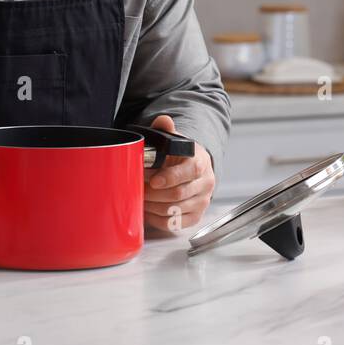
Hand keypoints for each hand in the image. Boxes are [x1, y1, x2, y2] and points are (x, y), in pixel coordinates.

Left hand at [143, 114, 215, 231]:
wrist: (192, 170)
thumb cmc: (179, 156)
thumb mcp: (174, 140)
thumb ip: (166, 130)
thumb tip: (163, 120)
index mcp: (201, 161)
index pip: (190, 170)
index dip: (171, 177)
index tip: (153, 180)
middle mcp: (205, 183)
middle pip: (179, 194)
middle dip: (154, 193)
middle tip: (137, 188)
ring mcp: (202, 201)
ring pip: (174, 210)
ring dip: (152, 205)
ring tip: (140, 197)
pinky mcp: (195, 217)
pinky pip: (174, 224)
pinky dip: (157, 218)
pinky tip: (148, 209)